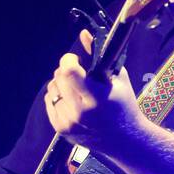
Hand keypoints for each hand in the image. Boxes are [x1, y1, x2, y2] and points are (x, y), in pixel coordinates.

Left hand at [45, 29, 146, 154]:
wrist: (125, 139)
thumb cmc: (123, 105)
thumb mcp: (118, 78)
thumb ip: (99, 55)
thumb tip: (83, 34)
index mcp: (96, 98)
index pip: (69, 71)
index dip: (68, 60)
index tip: (74, 59)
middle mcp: (79, 112)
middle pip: (58, 78)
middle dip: (65, 70)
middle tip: (77, 73)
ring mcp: (68, 123)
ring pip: (51, 89)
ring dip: (61, 84)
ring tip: (76, 88)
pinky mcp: (61, 130)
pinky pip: (49, 102)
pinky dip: (58, 97)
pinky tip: (72, 100)